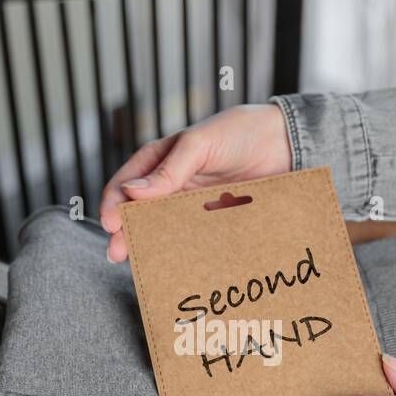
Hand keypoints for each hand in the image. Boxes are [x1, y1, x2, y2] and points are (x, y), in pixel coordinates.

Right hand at [98, 104, 290, 261]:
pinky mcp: (214, 221)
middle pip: (140, 214)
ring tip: (141, 263)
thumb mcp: (199, 144)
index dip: (114, 204)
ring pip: (163, 230)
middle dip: (126, 232)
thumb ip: (168, 170)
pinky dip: (182, 251)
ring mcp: (192, 205)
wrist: (286, 143)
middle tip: (117, 253)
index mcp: (160, 160)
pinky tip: (175, 264)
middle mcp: (171, 185)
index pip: (125, 185)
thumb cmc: (239, 132)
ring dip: (151, 246)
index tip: (110, 223)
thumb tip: (130, 193)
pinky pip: (193, 239)